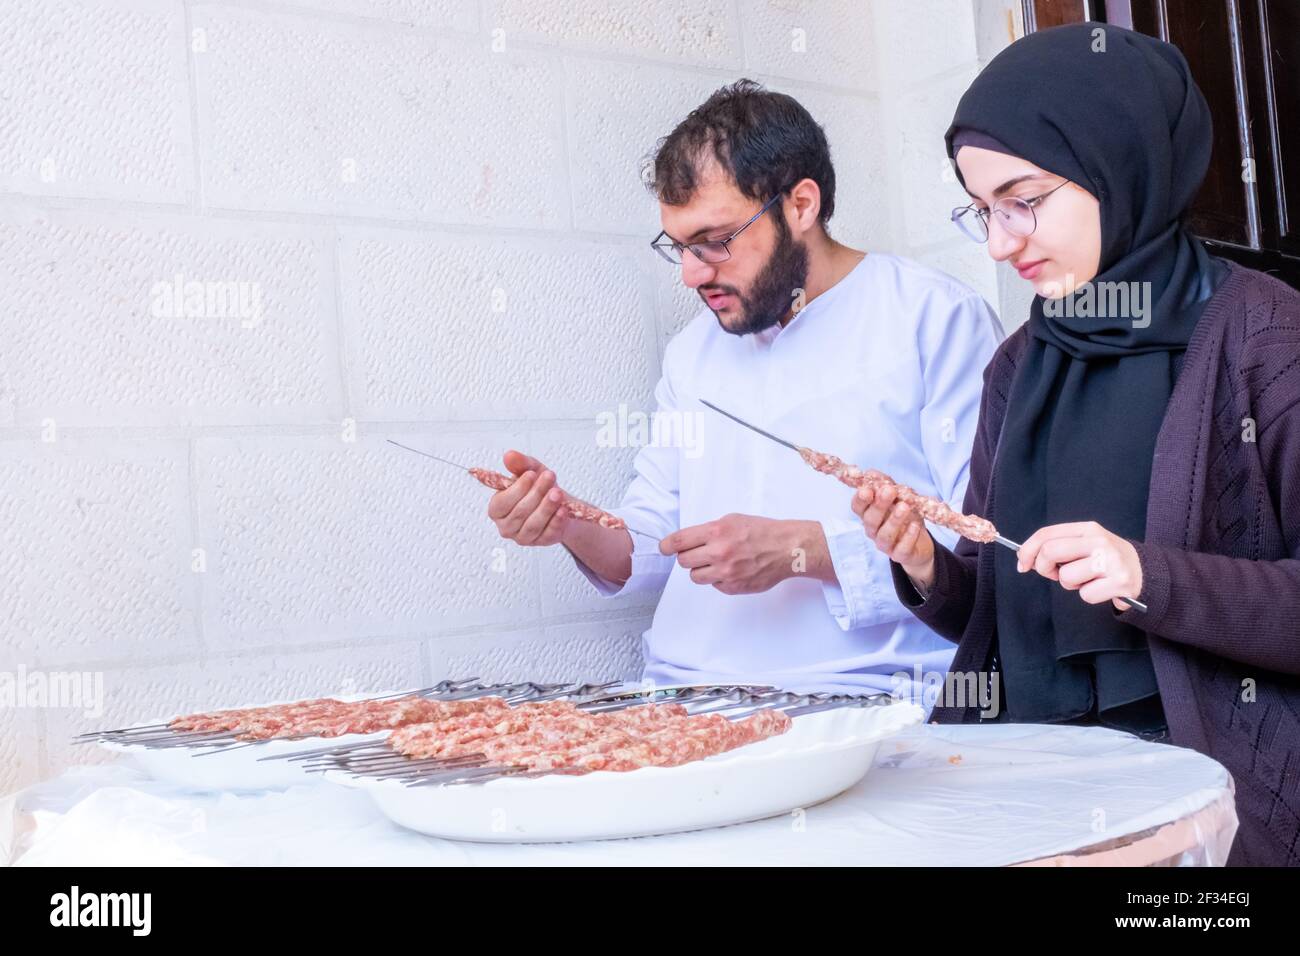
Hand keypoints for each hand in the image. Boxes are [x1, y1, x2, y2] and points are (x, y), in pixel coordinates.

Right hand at [486, 450, 569, 546]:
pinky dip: (556, 521)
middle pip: (519, 512)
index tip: (531, 474)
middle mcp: (506, 526)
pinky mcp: (541, 541)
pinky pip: (548, 533)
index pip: (502, 502)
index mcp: (497, 509)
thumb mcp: (530, 470)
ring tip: (557, 492)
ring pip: (533, 524)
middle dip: (536, 493)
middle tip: (549, 477)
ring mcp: (523, 537)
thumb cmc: (539, 487)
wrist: (559, 501)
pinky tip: (562, 509)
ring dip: (546, 507)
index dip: (517, 489)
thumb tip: (509, 455)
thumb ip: (519, 464)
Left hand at [659, 514, 814, 595]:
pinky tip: (732, 569)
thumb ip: (709, 530)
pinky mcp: (733, 587)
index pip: (680, 541)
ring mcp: (726, 572)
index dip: (667, 546)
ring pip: (695, 576)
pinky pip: (713, 585)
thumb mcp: (732, 520)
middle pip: (684, 561)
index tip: (663, 548)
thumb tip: (687, 541)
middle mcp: (719, 552)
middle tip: (697, 554)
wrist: (786, 549)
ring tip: (716, 562)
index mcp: (717, 531)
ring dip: (701, 570)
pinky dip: (718, 579)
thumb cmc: (762, 532)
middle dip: (687, 557)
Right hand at [851, 481, 934, 590]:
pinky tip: (914, 526)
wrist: (920, 543)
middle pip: (869, 520)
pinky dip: (909, 537)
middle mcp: (873, 530)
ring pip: (884, 535)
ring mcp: (885, 545)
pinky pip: (902, 548)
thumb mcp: (898, 497)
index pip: (857, 507)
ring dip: (894, 520)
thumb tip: (872, 472)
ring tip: (904, 507)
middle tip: (888, 491)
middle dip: (878, 505)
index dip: (860, 499)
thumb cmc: (906, 516)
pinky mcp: (899, 555)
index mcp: (869, 514)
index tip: (867, 489)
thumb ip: (887, 485)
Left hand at [1015, 520, 1142, 610]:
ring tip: (1088, 580)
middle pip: (1050, 551)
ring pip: (1066, 577)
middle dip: (1044, 568)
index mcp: (1087, 529)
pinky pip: (1086, 595)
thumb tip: (1026, 559)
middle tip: (1054, 574)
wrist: (1145, 572)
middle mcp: (1099, 541)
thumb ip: (1059, 547)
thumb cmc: (1106, 560)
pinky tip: (1102, 588)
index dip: (1028, 550)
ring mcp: (1110, 561)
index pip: (1046, 534)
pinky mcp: (1119, 581)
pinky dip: (1089, 596)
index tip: (1022, 564)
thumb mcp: (1086, 544)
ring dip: (1071, 585)